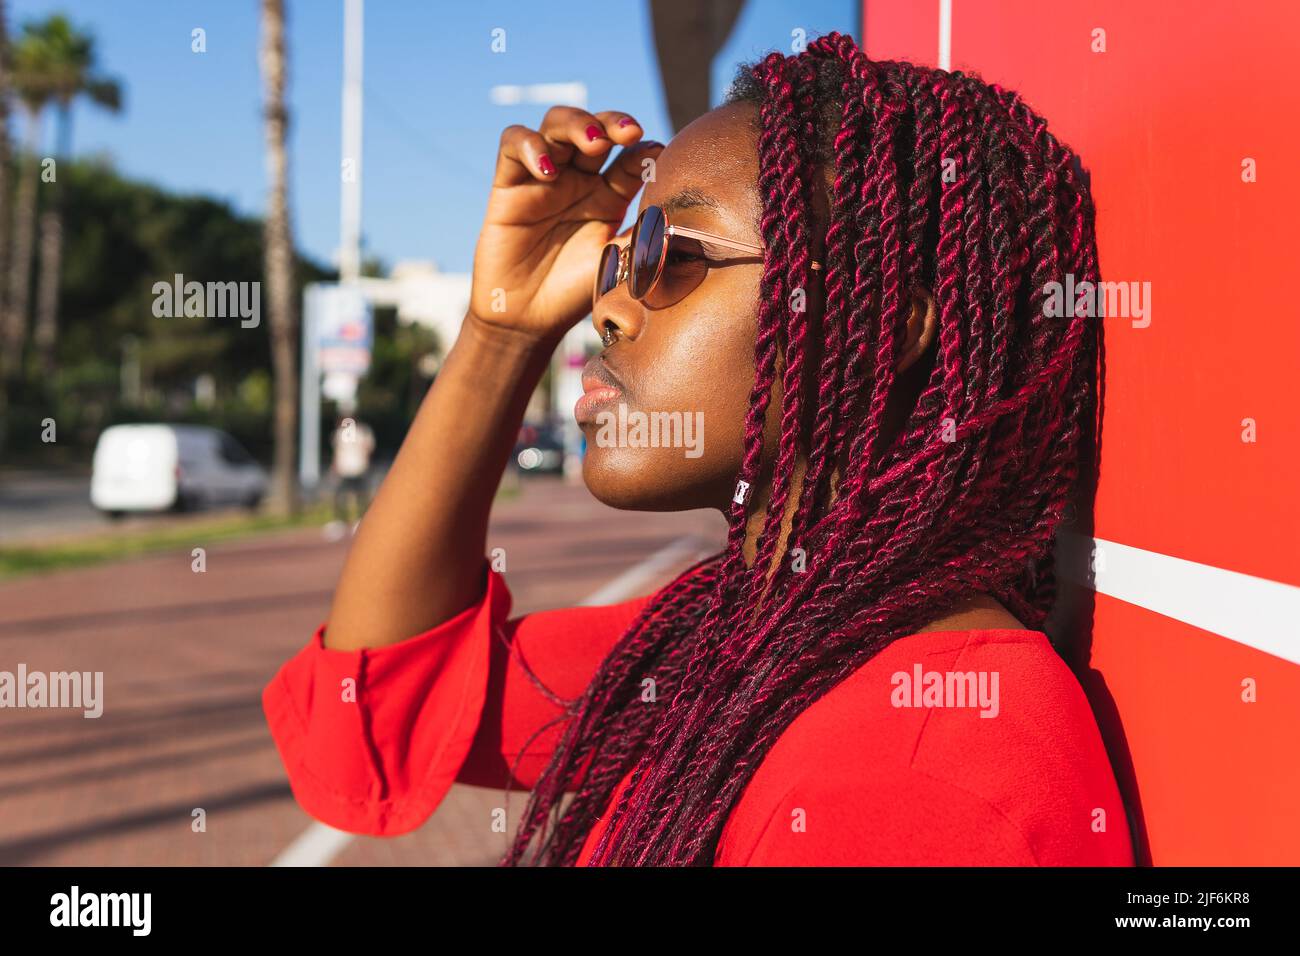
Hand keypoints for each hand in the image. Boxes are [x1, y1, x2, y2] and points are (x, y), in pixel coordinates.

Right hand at [468, 107, 662, 345]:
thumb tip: (682, 211)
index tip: (659, 156)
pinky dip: (529, 146)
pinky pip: (513, 143)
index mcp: (610, 196)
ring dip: (576, 123)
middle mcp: (578, 180)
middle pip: (595, 128)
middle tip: (630, 132)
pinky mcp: (508, 184)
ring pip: (556, 123)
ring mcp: (543, 178)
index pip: (630, 156)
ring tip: (593, 144)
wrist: (528, 321)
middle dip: (612, 123)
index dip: (644, 150)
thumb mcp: (620, 263)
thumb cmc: (575, 294)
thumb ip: (646, 234)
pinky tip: (548, 171)